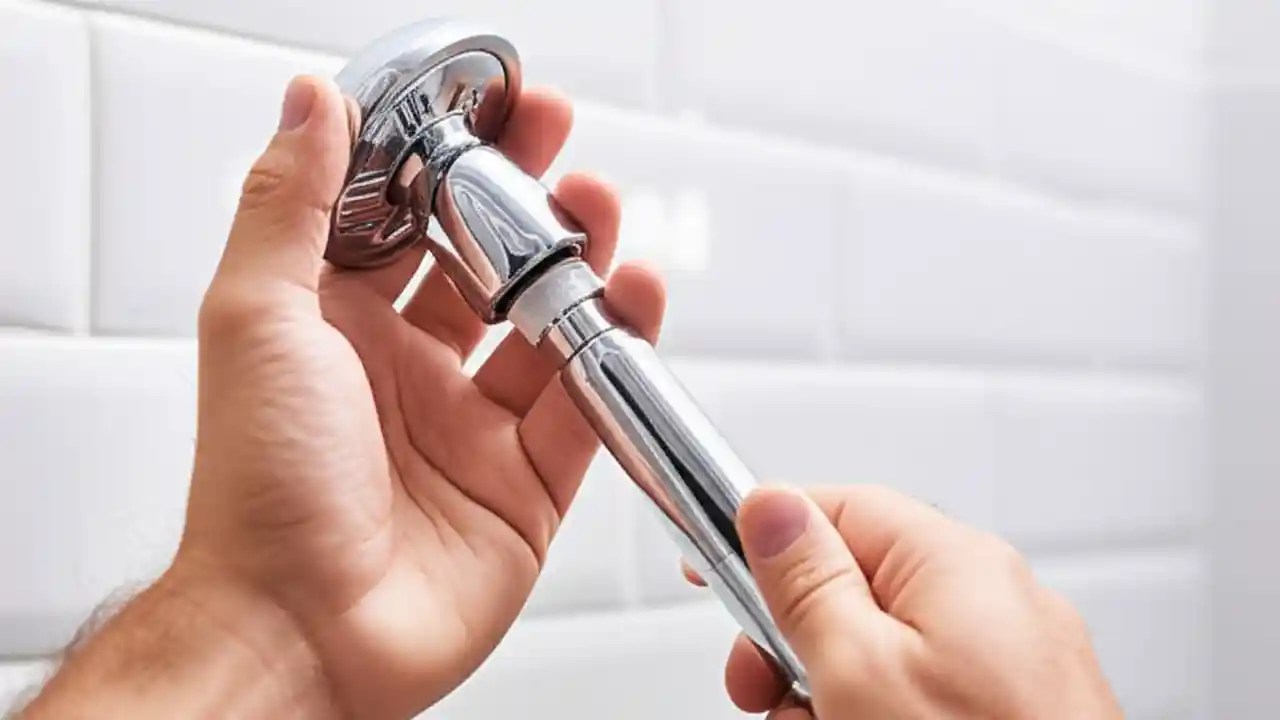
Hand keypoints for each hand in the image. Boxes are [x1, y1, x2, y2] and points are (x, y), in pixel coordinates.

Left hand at [22, 75, 663, 719]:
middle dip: (526, 204)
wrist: (303, 629)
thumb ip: (290, 205)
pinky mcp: (526, 488)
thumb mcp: (256, 316)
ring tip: (601, 212)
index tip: (488, 115)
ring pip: (546, 330)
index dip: (448, 165)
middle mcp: (408, 375)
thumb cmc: (259, 489)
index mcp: (338, 329)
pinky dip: (618, 350)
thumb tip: (309, 105)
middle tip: (561, 148)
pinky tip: (634, 298)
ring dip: (580, 265)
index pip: (407, 223)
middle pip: (487, 268)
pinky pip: (587, 407)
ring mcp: (471, 431)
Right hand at [689, 487, 1121, 718]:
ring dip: (832, 693)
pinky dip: (880, 716)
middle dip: (795, 642)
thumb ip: (808, 582)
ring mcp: (1014, 666)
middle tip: (763, 692)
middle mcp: (998, 603)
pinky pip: (923, 694)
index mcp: (960, 565)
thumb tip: (770, 504)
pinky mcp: (1016, 714)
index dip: (766, 537)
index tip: (712, 569)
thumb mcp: (858, 672)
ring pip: (884, 653)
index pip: (840, 508)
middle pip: (857, 588)